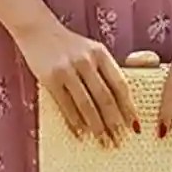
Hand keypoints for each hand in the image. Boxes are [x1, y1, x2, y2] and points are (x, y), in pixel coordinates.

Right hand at [15, 19, 139, 145]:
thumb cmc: (68, 45)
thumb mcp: (92, 50)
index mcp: (100, 53)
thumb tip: (119, 105)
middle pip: (105, 97)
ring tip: (103, 142)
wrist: (37, 29)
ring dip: (96, 126)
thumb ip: (105, 71)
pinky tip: (80, 134)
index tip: (134, 126)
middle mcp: (86, 61)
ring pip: (87, 104)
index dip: (128, 107)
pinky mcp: (50, 78)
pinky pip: (65, 105)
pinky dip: (74, 122)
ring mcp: (67, 69)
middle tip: (120, 141)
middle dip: (114, 122)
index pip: (120, 84)